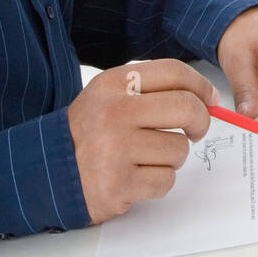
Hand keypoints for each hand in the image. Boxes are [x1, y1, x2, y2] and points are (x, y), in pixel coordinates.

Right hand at [67, 58, 215, 224]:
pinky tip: (137, 176)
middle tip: (195, 131)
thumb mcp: (109, 96)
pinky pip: (166, 180)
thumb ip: (151, 90)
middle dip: (200, 122)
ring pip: (179, 149)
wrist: (47, 173)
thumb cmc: (88, 134)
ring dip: (172, 158)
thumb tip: (205, 97)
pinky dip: (158, 182)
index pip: (174, 72)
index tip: (209, 99)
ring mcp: (116, 149)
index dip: (201, 86)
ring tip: (147, 157)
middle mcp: (114, 112)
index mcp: (113, 84)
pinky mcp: (119, 183)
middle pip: (185, 108)